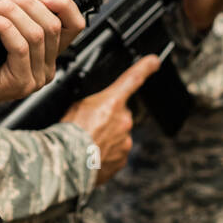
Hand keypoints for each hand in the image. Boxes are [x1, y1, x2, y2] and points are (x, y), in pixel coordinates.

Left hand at [0, 0, 84, 108]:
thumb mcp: (4, 35)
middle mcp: (47, 66)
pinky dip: (4, 26)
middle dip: (25, 3)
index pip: (74, 25)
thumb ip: (18, 19)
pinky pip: (19, 47)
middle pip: (52, 25)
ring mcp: (36, 77)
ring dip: (11, 11)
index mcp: (50, 53)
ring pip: (35, 34)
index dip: (64, 4)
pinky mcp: (21, 82)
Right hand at [62, 54, 159, 184]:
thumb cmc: (68, 132)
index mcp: (113, 101)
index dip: (146, 68)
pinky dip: (105, 154)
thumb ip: (94, 103)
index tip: (154, 62)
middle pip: (121, 116)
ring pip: (118, 136)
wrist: (67, 161)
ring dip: (106, 138)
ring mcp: (125, 142)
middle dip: (109, 120)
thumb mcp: (76, 105)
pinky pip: (115, 154)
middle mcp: (124, 121)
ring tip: (87, 143)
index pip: (133, 79)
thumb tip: (96, 109)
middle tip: (90, 127)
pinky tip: (90, 155)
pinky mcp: (121, 160)